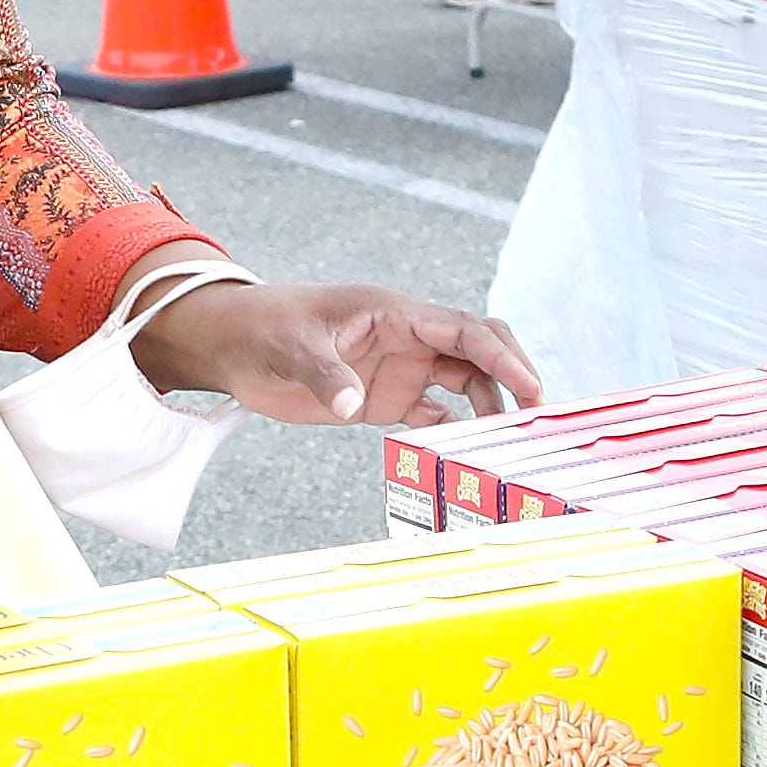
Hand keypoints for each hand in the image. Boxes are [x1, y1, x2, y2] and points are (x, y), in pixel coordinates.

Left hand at [134, 278, 541, 427]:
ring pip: (464, 382)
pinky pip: (434, 410)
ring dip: (487, 408)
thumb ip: (326, 373)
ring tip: (501, 445)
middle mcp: (407, 337)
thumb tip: (352, 405)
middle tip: (535, 417)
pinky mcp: (384, 397)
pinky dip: (453, 430)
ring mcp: (399, 367)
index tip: (530, 388)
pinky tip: (464, 454)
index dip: (503, 356)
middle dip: (512, 377)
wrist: (231, 343)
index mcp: (394, 312)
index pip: (464, 329)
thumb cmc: (261, 328)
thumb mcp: (291, 346)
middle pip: (479, 351)